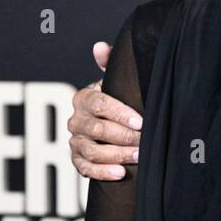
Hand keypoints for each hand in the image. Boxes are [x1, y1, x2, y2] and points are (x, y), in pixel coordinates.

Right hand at [68, 41, 142, 180]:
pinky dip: (102, 172)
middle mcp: (76, 120)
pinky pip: (86, 168)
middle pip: (97, 129)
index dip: (120, 113)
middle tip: (145, 141)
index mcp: (84, 98)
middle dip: (123, 136)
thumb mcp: (116, 80)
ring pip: (92, 150)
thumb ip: (110, 64)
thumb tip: (101, 47)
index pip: (99, 104)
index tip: (140, 121)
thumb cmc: (116, 98)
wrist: (108, 122)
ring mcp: (75, 141)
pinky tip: (120, 173)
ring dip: (117, 154)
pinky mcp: (78, 160)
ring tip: (138, 156)